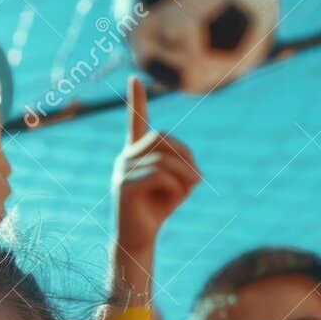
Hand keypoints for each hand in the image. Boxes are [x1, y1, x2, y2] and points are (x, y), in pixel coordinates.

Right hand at [111, 78, 201, 300]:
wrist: (138, 240)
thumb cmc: (158, 211)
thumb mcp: (177, 185)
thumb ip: (183, 168)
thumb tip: (190, 167)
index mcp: (136, 154)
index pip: (136, 122)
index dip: (136, 101)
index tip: (134, 78)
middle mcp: (125, 158)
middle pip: (162, 138)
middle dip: (186, 154)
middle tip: (198, 177)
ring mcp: (122, 171)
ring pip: (164, 159)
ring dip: (186, 174)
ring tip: (190, 190)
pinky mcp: (124, 187)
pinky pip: (160, 175)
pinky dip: (176, 186)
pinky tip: (175, 199)